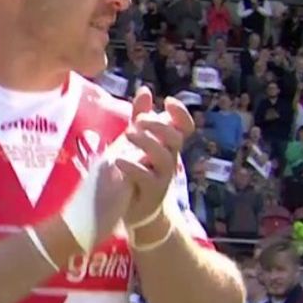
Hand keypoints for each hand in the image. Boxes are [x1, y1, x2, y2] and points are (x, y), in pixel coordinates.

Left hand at [114, 87, 192, 226]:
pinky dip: (133, 167)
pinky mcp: (151, 194)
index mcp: (168, 146)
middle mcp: (169, 160)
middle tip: (139, 119)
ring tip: (128, 133)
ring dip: (147, 142)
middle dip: (159, 125)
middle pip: (175, 138)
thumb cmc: (138, 172)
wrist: (140, 212)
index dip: (181, 114)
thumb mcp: (138, 143)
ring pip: (164, 157)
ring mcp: (162, 178)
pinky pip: (146, 178)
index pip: (184, 127)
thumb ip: (141, 117)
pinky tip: (118, 159)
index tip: (168, 101)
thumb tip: (145, 89)